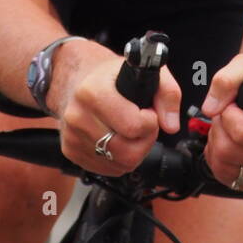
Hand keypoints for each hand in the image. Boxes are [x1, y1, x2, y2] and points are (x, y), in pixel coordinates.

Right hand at [49, 40, 182, 176]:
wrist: (80, 79)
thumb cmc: (113, 77)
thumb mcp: (146, 72)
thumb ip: (168, 93)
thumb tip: (171, 125)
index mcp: (92, 92)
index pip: (133, 126)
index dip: (150, 122)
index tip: (148, 112)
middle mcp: (78, 116)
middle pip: (127, 152)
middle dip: (145, 140)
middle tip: (144, 125)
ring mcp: (72, 136)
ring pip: (120, 164)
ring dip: (134, 151)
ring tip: (131, 131)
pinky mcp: (71, 152)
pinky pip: (108, 169)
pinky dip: (120, 159)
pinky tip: (118, 139)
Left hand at [200, 54, 242, 192]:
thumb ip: (227, 79)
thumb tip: (211, 108)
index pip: (242, 132)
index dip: (228, 115)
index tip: (233, 105)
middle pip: (229, 151)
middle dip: (219, 129)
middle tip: (226, 117)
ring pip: (224, 167)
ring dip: (217, 145)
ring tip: (228, 130)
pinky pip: (227, 179)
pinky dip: (219, 161)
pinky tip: (229, 145)